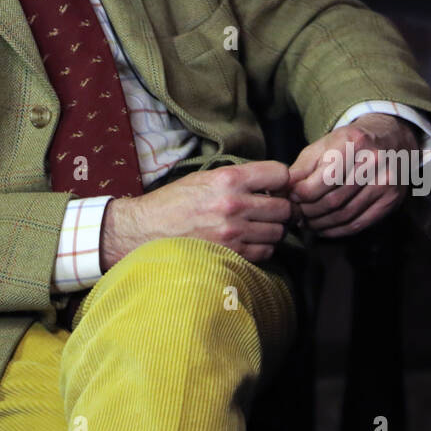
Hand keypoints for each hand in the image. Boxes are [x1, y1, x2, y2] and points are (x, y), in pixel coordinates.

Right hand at [98, 160, 291, 269]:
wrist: (145, 231)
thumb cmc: (173, 203)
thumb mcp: (204, 178)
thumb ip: (237, 178)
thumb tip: (270, 183)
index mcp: (228, 179)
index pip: (279, 174)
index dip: (282, 180)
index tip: (277, 186)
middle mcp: (234, 205)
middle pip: (285, 207)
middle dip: (281, 207)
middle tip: (270, 209)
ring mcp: (234, 233)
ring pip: (278, 231)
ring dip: (272, 229)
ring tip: (257, 226)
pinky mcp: (232, 256)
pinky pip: (266, 251)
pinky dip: (262, 247)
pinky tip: (249, 241)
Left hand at [286, 114, 418, 238]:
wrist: (388, 140)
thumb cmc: (347, 144)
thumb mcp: (322, 146)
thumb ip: (301, 168)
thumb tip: (281, 191)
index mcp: (353, 143)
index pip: (322, 180)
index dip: (301, 194)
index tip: (290, 197)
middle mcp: (374, 162)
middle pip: (333, 201)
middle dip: (309, 212)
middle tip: (295, 214)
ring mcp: (386, 183)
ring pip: (345, 215)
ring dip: (320, 224)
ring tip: (306, 222)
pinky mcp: (391, 201)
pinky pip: (358, 224)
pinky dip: (336, 231)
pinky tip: (323, 228)